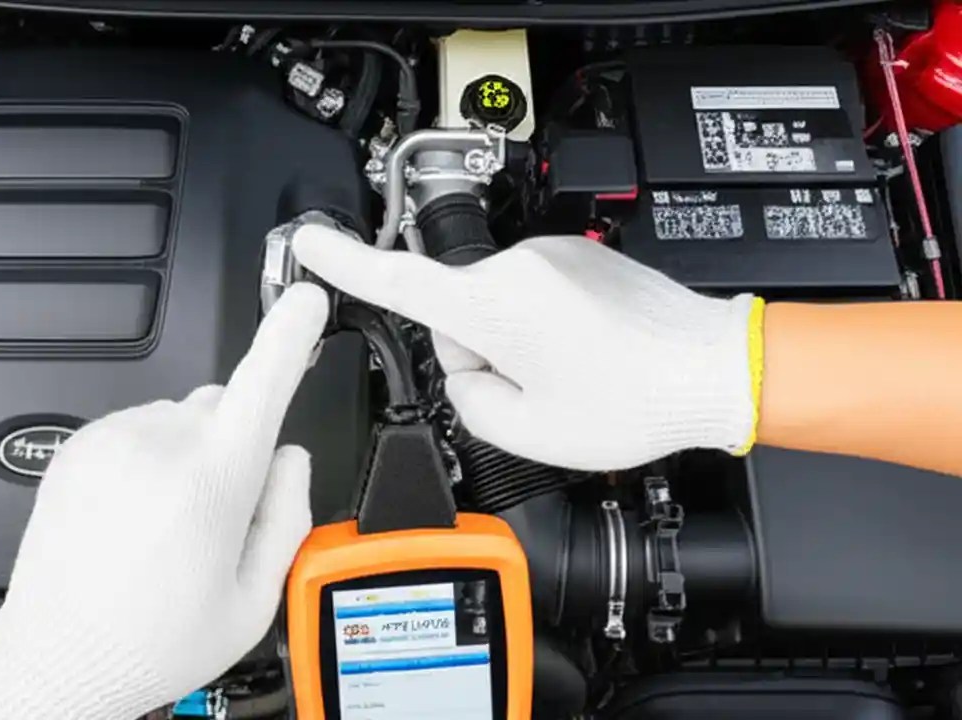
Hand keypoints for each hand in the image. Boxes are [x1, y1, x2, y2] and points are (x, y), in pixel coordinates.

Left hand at [0, 283, 328, 719]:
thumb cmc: (150, 640)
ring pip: (179, 419)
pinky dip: (147, 460)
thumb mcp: (252, 602)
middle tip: (216, 520)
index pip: (261, 384)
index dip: (289, 335)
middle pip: (223, 408)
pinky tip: (135, 518)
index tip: (306, 301)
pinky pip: (138, 430)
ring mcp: (111, 441)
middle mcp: (157, 446)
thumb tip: (290, 462)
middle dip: (233, 447)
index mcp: (211, 483)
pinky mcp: (80, 446)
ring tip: (165, 528)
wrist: (58, 656)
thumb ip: (286, 519)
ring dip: (186, 455)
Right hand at [294, 228, 758, 470]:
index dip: (343, 263)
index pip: (399, 281)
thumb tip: (468, 376)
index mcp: (496, 306)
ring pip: (496, 311)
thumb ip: (470, 403)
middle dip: (483, 358)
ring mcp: (551, 257)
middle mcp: (518, 268)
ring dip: (519, 347)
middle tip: (542, 392)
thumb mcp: (531, 432)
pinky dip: (547, 331)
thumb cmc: (636, 400)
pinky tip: (589, 356)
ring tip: (576, 376)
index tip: (308, 241)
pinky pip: (532, 298)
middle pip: (456, 317)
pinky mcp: (576, 258)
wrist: (713, 369)